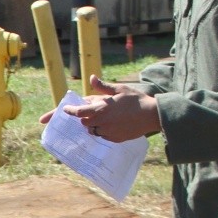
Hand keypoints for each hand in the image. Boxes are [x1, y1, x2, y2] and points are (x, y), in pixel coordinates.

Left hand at [42, 75, 159, 142]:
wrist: (152, 115)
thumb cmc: (136, 100)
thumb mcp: (119, 89)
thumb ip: (103, 86)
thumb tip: (92, 78)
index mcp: (101, 109)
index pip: (78, 112)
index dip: (70, 111)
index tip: (65, 109)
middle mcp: (102, 122)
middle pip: (84, 122)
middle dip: (84, 118)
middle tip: (89, 112)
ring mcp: (108, 132)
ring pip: (93, 130)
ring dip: (93, 125)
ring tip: (102, 118)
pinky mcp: (115, 138)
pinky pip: (104, 136)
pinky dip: (103, 131)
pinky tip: (111, 125)